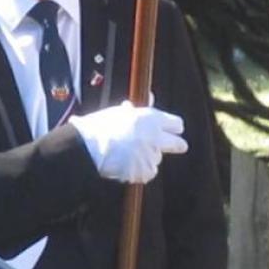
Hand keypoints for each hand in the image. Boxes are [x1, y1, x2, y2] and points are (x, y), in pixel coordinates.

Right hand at [69, 101, 187, 183]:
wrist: (89, 148)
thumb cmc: (102, 127)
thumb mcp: (122, 113)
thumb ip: (142, 108)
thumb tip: (151, 96)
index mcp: (152, 119)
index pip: (177, 124)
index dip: (173, 128)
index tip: (171, 131)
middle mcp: (156, 137)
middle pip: (179, 144)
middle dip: (176, 145)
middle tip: (173, 147)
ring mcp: (151, 155)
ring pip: (158, 158)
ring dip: (149, 158)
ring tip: (129, 155)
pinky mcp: (145, 172)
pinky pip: (148, 172)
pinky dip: (141, 171)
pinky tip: (127, 165)